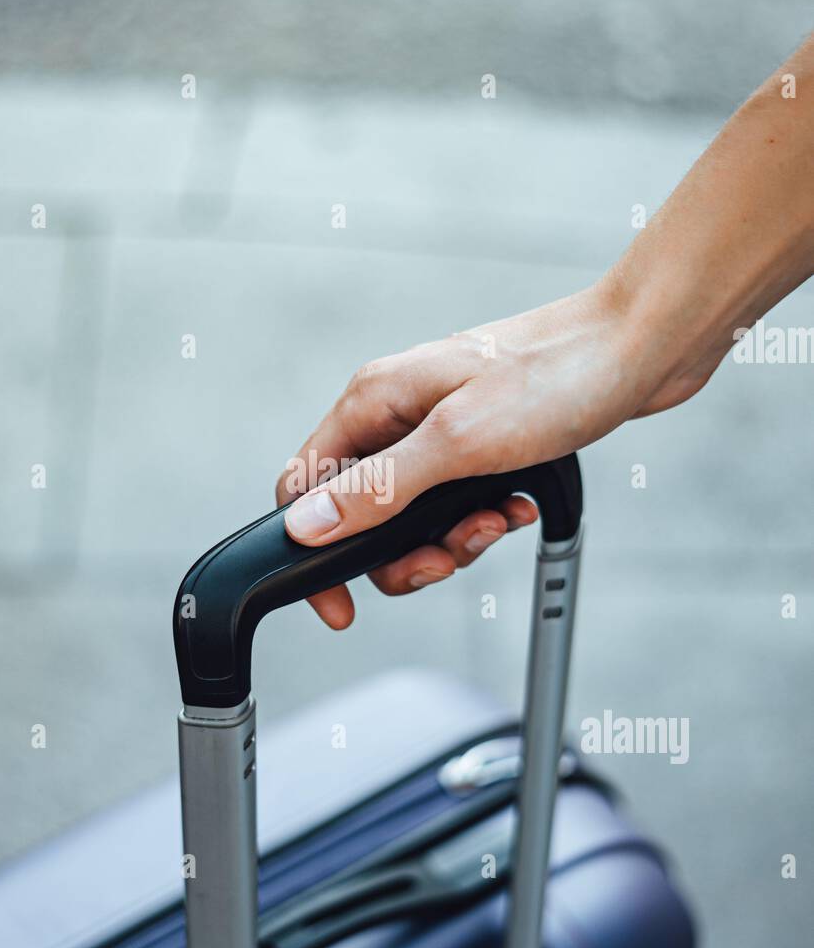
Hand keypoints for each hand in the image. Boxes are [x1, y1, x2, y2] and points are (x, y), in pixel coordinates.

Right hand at [276, 278, 655, 627]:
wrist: (642, 345)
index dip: (313, 550)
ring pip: (414, 515)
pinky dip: (485, 517)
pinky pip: (459, 501)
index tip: (342, 603)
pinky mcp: (481, 441)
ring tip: (496, 523)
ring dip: (453, 537)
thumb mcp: (458, 443)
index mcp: (373, 403)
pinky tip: (518, 507)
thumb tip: (308, 526)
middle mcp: (398, 414)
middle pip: (362, 513)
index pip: (305, 487)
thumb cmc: (555, 375)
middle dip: (403, 552)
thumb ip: (381, 489)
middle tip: (448, 560)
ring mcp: (440, 426)